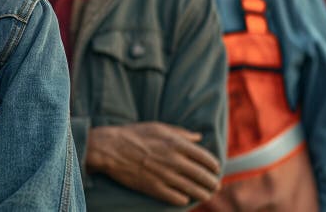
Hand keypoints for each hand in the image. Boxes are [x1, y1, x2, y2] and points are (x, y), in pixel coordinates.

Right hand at [85, 122, 220, 205]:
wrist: (110, 148)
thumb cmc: (134, 134)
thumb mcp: (158, 127)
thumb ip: (181, 133)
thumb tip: (198, 137)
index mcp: (177, 144)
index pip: (207, 159)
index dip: (215, 166)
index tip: (215, 169)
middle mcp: (175, 161)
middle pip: (204, 177)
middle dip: (213, 183)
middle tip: (214, 185)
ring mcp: (166, 176)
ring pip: (195, 191)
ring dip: (204, 194)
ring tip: (206, 194)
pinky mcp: (155, 189)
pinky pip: (178, 199)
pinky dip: (184, 199)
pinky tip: (184, 197)